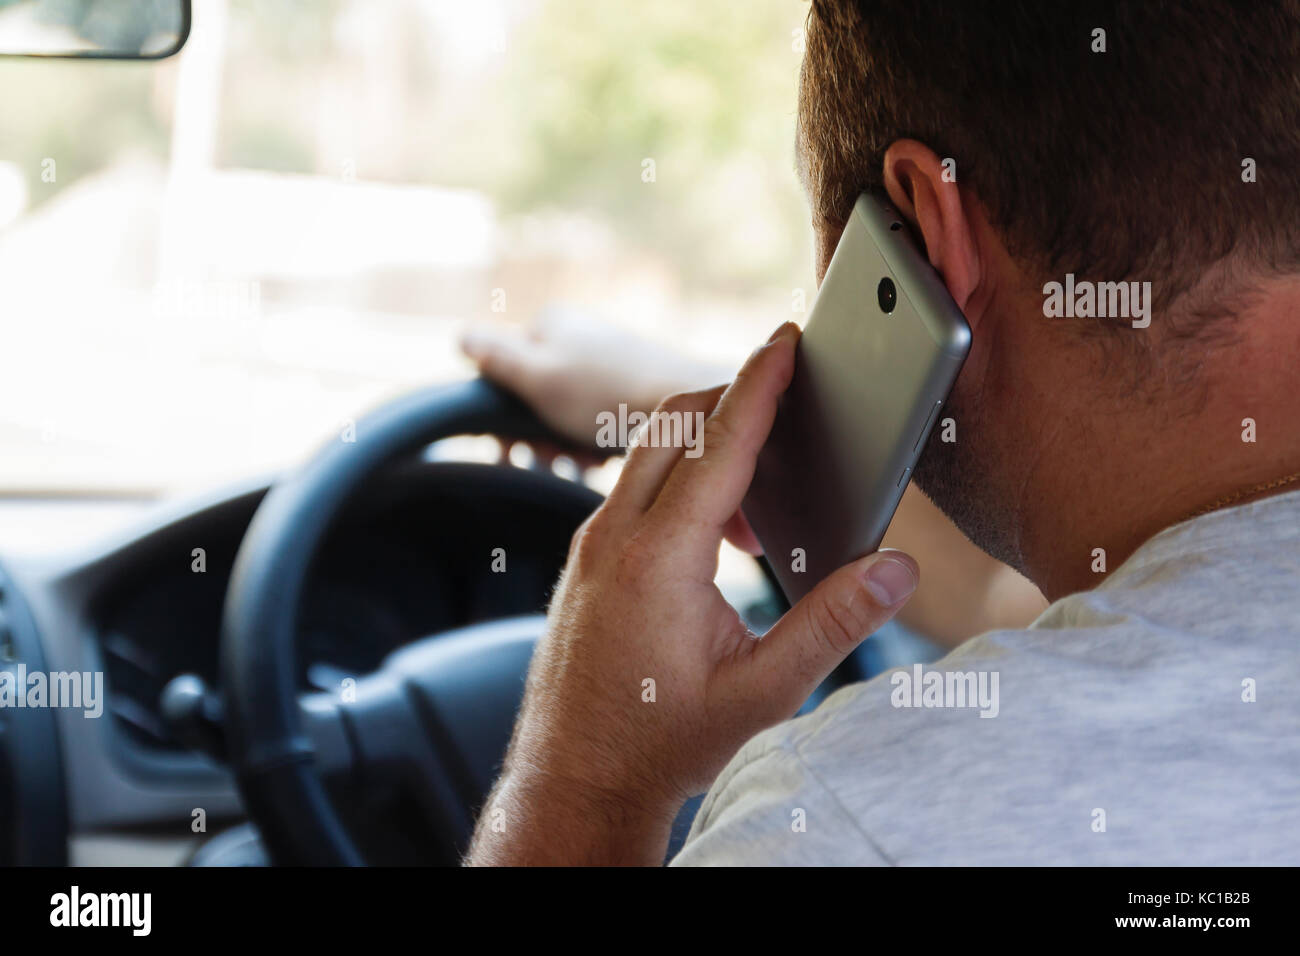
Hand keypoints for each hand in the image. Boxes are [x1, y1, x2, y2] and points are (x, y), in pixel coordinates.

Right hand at [460, 304, 730, 447]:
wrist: (692, 411)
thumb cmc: (609, 394)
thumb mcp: (539, 375)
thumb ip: (497, 357)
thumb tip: (462, 336)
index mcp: (552, 325)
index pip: (503, 370)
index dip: (504, 415)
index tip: (511, 451)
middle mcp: (580, 337)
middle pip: (536, 394)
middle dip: (537, 434)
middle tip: (549, 461)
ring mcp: (608, 364)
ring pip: (565, 412)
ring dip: (564, 444)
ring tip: (580, 462)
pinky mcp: (633, 392)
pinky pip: (598, 420)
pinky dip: (594, 442)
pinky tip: (602, 459)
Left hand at [466, 322, 919, 865]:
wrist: (575, 778)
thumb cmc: (662, 742)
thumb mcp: (761, 692)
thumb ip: (832, 625)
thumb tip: (894, 570)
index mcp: (659, 558)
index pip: (719, 443)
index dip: (759, 384)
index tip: (785, 339)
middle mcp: (613, 537)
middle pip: (674, 425)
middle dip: (733, 400)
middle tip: (789, 406)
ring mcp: (589, 546)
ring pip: (648, 455)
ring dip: (706, 451)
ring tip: (759, 516)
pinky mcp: (583, 560)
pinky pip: (632, 490)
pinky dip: (678, 485)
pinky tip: (713, 542)